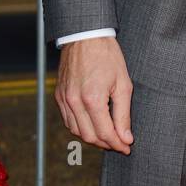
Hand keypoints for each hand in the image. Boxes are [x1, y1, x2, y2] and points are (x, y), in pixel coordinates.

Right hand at [54, 36, 133, 153]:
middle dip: (106, 144)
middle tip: (120, 143)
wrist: (85, 37)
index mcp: (92, 99)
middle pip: (89, 137)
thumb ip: (123, 114)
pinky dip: (80, 128)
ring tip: (108, 135)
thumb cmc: (107, 56)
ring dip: (92, 138)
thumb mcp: (123, 84)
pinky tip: (93, 124)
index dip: (117, 144)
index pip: (105, 133)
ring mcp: (64, 99)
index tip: (127, 148)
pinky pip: (68, 121)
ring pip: (76, 131)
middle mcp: (74, 101)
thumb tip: (126, 138)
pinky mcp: (58, 96)